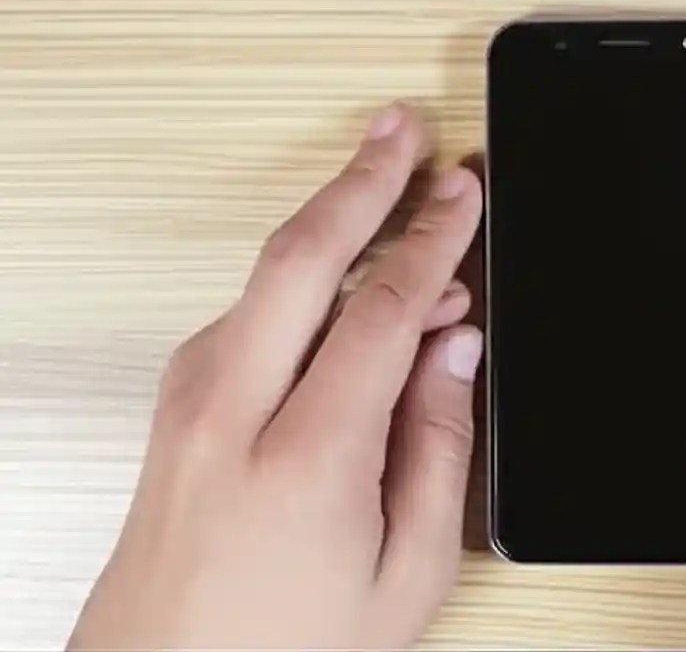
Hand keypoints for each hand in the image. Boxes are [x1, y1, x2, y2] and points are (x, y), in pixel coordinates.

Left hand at [69, 102, 483, 648]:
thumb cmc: (287, 646)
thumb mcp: (405, 572)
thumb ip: (439, 447)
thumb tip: (457, 350)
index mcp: (310, 454)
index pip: (387, 308)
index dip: (435, 238)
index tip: (466, 191)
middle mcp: (234, 410)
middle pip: (302, 255)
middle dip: (362, 179)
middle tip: (406, 127)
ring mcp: (192, 402)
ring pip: (269, 276)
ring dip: (335, 225)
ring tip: (399, 198)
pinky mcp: (178, 406)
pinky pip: (251, 313)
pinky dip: (306, 281)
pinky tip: (349, 284)